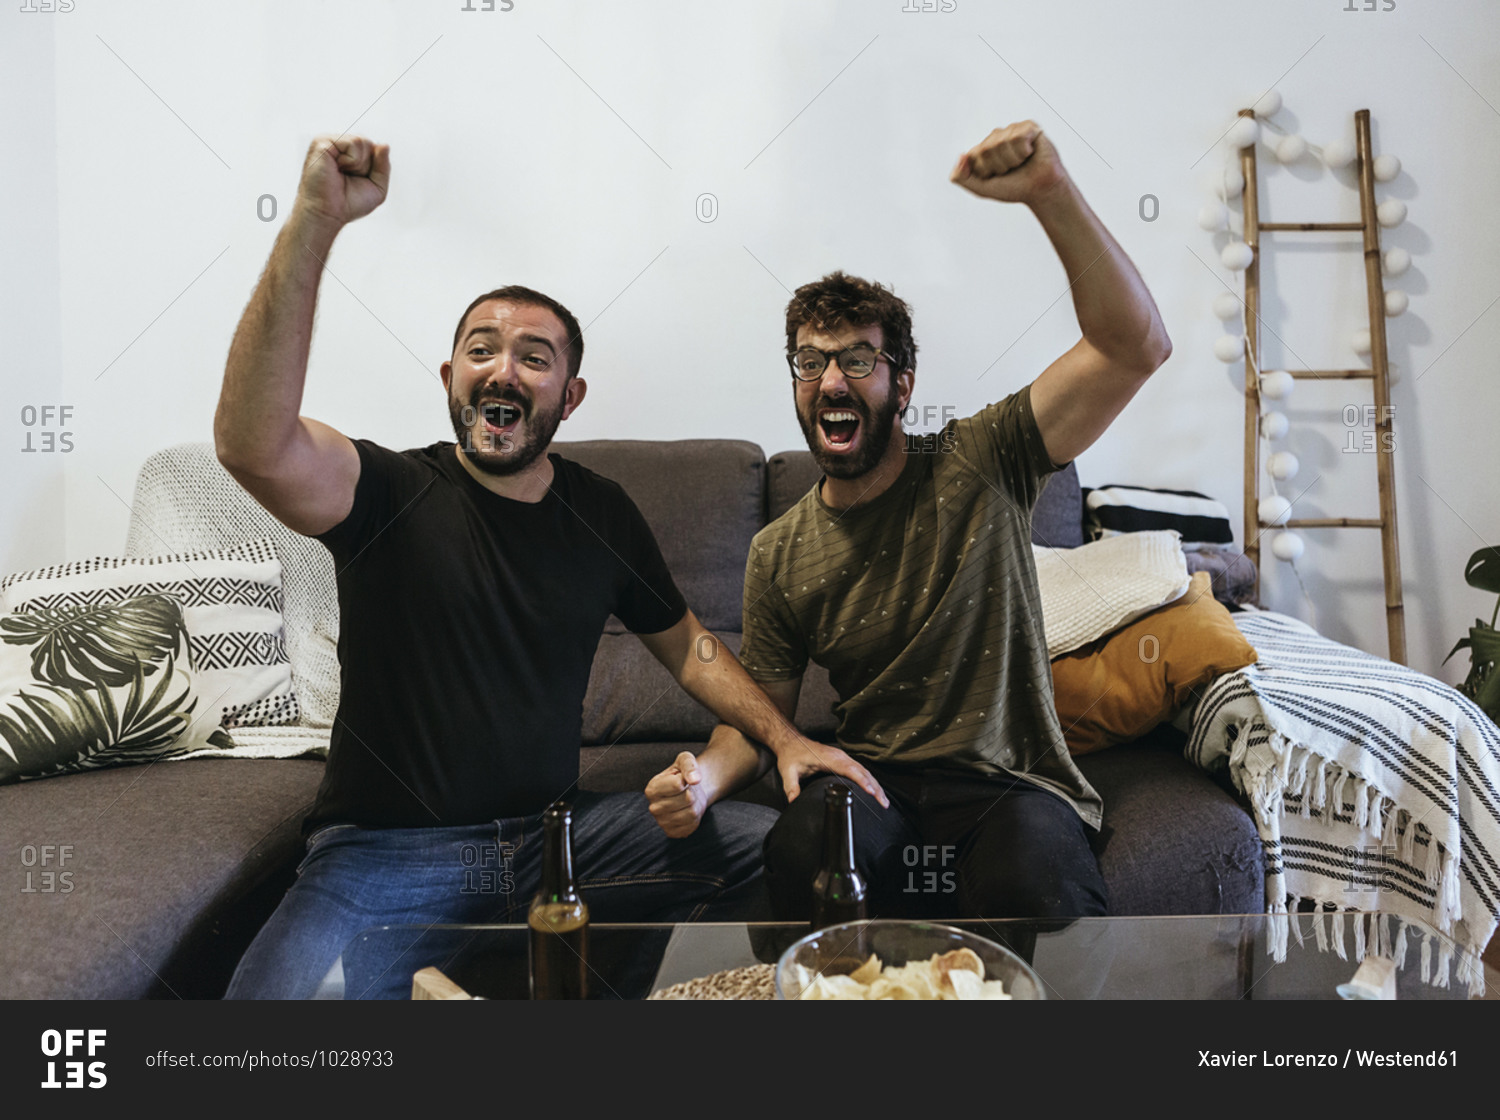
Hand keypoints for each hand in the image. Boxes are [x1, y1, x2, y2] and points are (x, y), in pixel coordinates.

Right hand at [295, 135, 391, 226]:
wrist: (328, 214)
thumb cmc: (348, 204)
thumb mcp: (377, 187)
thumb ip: (384, 166)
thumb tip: (385, 144)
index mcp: (347, 152)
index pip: (373, 148)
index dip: (372, 167)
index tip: (357, 181)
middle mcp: (337, 144)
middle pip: (369, 143)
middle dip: (366, 166)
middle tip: (348, 178)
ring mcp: (329, 140)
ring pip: (362, 141)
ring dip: (359, 164)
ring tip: (341, 173)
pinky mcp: (322, 141)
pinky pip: (353, 142)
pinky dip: (352, 161)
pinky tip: (337, 168)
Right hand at [645, 750, 710, 837]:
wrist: (687, 791)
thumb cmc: (683, 774)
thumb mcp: (685, 760)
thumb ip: (689, 765)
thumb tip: (695, 779)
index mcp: (652, 789)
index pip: (677, 784)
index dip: (686, 778)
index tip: (683, 778)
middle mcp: (653, 808)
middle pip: (687, 799)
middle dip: (692, 792)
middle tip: (687, 790)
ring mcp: (662, 823)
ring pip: (691, 813)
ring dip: (696, 804)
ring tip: (688, 800)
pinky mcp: (672, 833)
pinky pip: (692, 825)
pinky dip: (696, 817)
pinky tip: (688, 811)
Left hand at [776, 739, 887, 807]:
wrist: (791, 742)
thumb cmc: (791, 755)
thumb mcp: (788, 771)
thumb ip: (791, 786)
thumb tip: (793, 800)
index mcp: (829, 758)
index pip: (850, 770)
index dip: (862, 781)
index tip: (871, 792)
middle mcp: (840, 757)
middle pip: (862, 772)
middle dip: (875, 787)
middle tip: (883, 803)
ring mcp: (843, 758)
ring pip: (864, 771)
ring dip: (875, 785)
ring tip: (883, 801)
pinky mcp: (843, 761)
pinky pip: (860, 770)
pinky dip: (870, 781)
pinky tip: (875, 791)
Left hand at [950, 120, 1067, 205]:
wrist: (1041, 190)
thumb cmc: (1014, 188)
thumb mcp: (981, 188)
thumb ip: (961, 177)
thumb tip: (960, 156)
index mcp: (982, 150)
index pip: (973, 155)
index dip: (985, 171)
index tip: (996, 177)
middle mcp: (995, 137)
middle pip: (986, 149)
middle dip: (999, 166)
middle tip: (1011, 170)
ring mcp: (1011, 130)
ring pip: (1002, 143)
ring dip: (1012, 160)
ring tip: (1021, 163)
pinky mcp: (1028, 127)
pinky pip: (1017, 137)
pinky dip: (1024, 152)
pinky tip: (1030, 153)